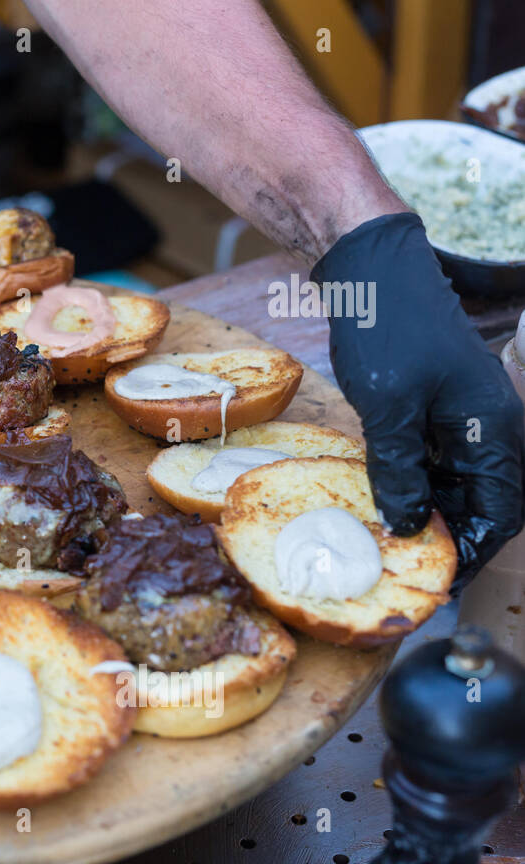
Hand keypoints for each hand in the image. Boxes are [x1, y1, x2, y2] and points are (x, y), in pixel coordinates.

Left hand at [311, 213, 524, 590]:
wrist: (374, 270)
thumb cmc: (388, 331)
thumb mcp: (389, 409)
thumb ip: (400, 470)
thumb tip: (408, 524)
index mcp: (495, 431)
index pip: (500, 514)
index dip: (474, 552)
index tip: (438, 582)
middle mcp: (489, 427)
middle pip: (479, 503)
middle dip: (448, 537)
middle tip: (404, 568)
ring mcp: (462, 416)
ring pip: (453, 484)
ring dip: (426, 512)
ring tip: (387, 543)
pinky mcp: (433, 407)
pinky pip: (431, 460)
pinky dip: (411, 482)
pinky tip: (378, 500)